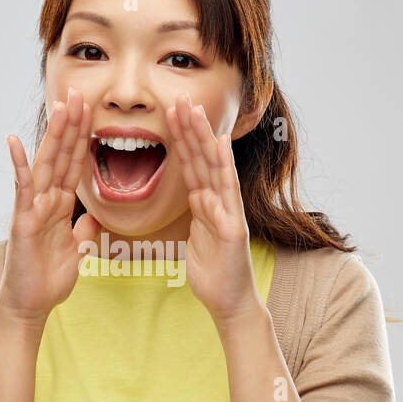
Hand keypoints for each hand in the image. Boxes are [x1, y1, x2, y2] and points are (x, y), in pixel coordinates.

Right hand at [0, 87, 101, 328]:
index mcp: (59, 205)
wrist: (29, 305)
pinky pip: (20, 190)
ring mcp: (31, 208)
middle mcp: (44, 201)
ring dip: (53, 135)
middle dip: (71, 126)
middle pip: (61, 156)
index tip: (92, 111)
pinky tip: (14, 143)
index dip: (83, 138)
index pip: (74, 164)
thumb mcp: (78, 250)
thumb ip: (84, 229)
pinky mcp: (21, 222)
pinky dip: (18, 166)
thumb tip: (96, 217)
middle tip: (79, 93)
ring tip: (60, 107)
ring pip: (45, 165)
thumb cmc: (48, 279)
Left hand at [165, 93, 262, 323]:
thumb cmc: (211, 275)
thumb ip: (192, 218)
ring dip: (202, 137)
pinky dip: (224, 167)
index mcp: (205, 205)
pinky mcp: (233, 227)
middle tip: (179, 98)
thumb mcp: (193, 241)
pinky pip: (227, 192)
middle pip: (202, 158)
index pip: (191, 165)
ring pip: (213, 167)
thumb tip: (189, 203)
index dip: (180, 139)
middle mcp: (219, 202)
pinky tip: (221, 144)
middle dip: (190, 128)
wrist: (230, 303)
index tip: (169, 113)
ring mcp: (228, 211)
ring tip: (193, 111)